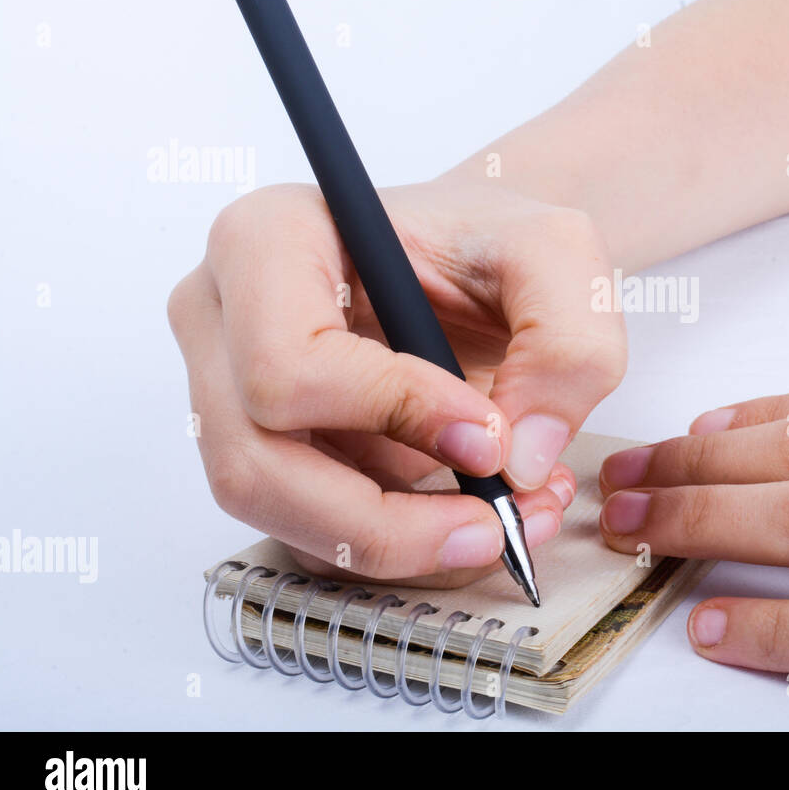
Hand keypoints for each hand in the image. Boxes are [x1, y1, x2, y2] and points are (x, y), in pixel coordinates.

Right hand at [169, 179, 625, 585]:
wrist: (487, 262)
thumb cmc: (497, 239)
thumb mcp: (559, 255)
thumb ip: (565, 343)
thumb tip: (516, 462)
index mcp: (265, 238)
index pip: (286, 363)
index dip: (389, 414)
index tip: (489, 434)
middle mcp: (223, 321)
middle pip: (254, 466)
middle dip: (384, 525)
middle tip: (497, 528)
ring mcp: (233, 398)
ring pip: (284, 521)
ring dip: (406, 550)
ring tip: (514, 519)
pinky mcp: (271, 458)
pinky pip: (320, 538)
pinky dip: (409, 551)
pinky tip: (484, 515)